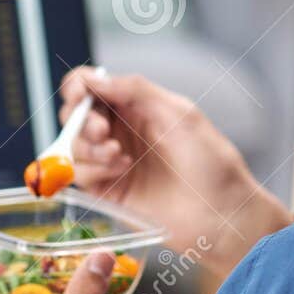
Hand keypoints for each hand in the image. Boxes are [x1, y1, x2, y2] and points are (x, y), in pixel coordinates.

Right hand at [59, 68, 293, 275]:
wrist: (220, 214)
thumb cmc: (210, 162)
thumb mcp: (177, 113)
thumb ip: (134, 90)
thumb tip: (92, 79)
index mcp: (138, 106)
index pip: (92, 87)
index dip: (78, 86)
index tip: (79, 94)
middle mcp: (121, 131)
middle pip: (75, 115)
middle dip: (81, 119)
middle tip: (101, 131)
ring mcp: (112, 161)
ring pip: (73, 145)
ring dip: (87, 146)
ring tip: (118, 155)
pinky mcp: (108, 191)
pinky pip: (80, 173)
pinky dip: (93, 169)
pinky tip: (120, 170)